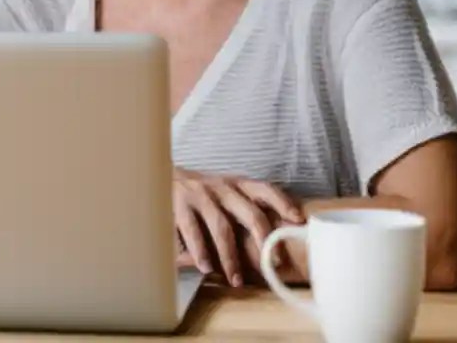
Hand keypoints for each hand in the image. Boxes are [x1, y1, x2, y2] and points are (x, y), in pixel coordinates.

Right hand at [173, 169, 303, 286]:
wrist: (157, 176)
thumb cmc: (199, 194)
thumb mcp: (223, 194)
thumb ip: (242, 210)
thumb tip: (274, 240)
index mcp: (236, 184)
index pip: (265, 189)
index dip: (283, 203)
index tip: (298, 220)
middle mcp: (222, 187)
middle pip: (250, 212)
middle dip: (264, 240)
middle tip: (272, 265)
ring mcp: (200, 195)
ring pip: (222, 227)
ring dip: (230, 257)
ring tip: (236, 280)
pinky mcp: (180, 205)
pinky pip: (193, 231)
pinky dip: (201, 251)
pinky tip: (206, 267)